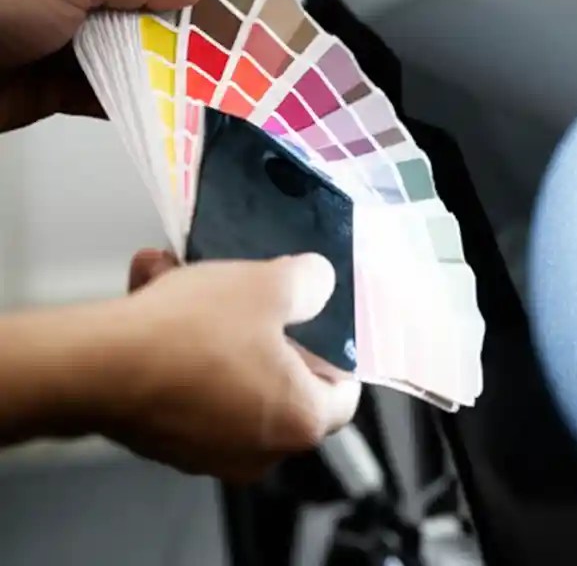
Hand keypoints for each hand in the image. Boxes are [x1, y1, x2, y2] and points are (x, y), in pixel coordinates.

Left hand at [0, 0, 205, 132]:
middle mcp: (69, 5)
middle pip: (138, 18)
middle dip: (175, 32)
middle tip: (220, 43)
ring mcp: (66, 49)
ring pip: (128, 61)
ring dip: (160, 72)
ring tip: (203, 79)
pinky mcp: (60, 91)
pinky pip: (109, 99)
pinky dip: (137, 106)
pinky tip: (166, 108)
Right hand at [92, 249, 359, 481]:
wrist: (90, 367)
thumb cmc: (190, 334)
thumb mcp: (269, 285)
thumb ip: (311, 282)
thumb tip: (318, 281)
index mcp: (301, 422)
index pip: (343, 391)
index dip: (334, 347)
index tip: (315, 317)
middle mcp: (259, 450)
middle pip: (278, 374)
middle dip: (256, 319)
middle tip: (242, 282)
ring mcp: (207, 450)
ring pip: (224, 368)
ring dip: (206, 318)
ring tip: (178, 270)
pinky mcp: (162, 439)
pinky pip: (184, 380)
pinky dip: (174, 341)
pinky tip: (150, 290)